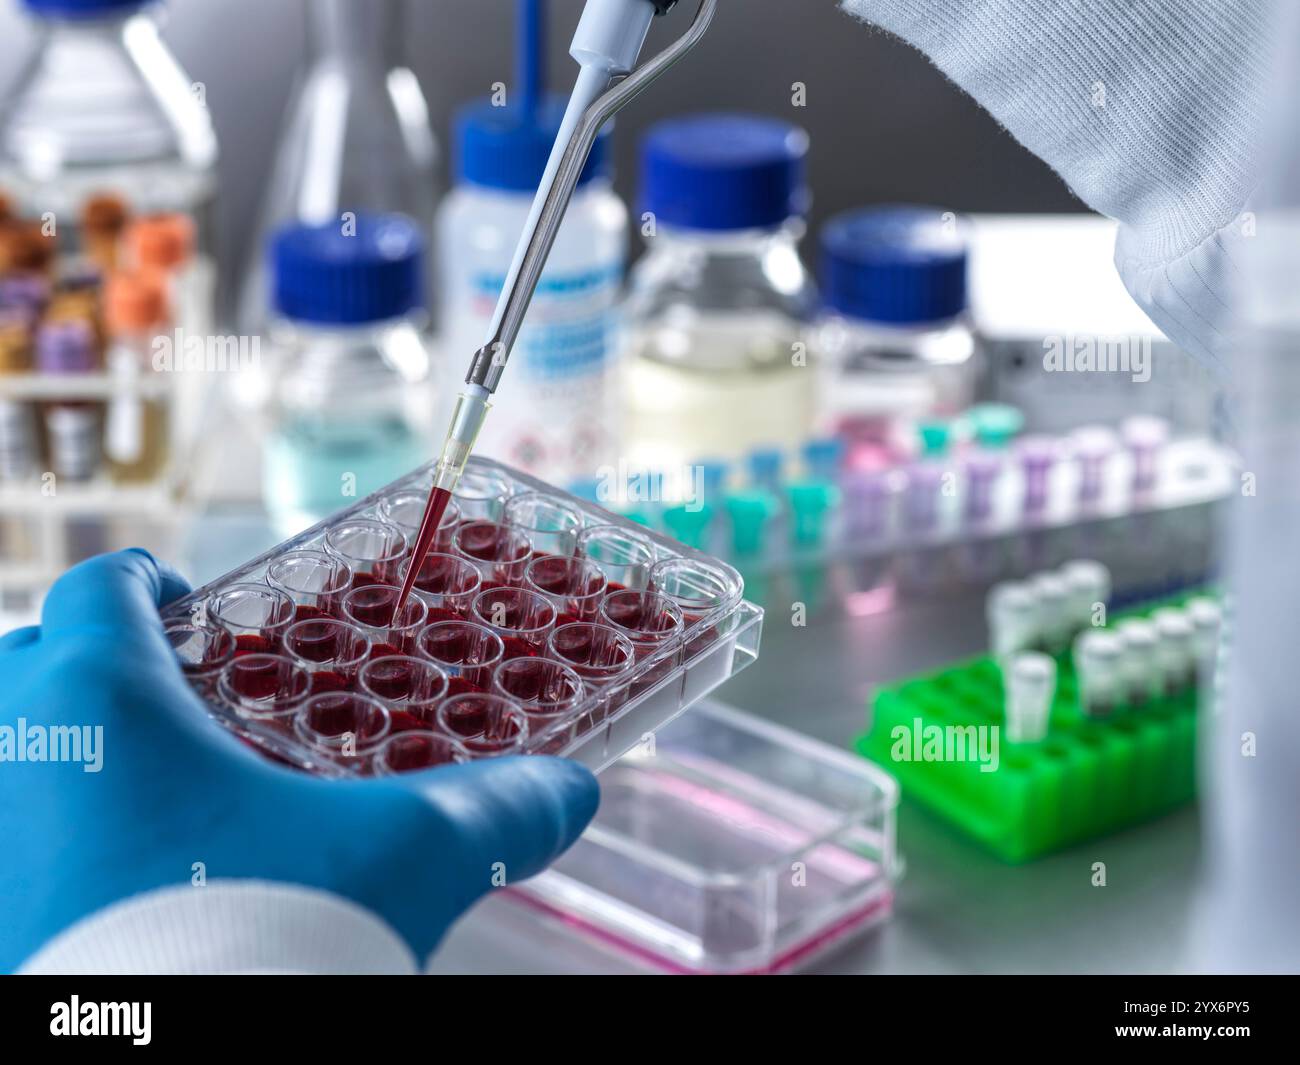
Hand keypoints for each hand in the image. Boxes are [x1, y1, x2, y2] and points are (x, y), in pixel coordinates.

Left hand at [0, 549, 598, 971]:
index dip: (144, 579)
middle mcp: (18, 764)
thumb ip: (495, 812)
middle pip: (28, 665)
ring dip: (73, 760)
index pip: (96, 587)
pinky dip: (60, 847)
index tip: (187, 597)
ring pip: (17, 762)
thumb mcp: (400, 859)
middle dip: (92, 663)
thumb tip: (568, 793)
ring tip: (164, 798)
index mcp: (99, 703)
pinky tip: (142, 893)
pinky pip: (18, 851)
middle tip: (172, 695)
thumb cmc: (248, 945)